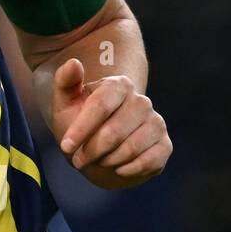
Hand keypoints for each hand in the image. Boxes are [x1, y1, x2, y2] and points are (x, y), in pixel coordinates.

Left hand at [49, 58, 171, 189]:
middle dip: (91, 150)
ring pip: (130, 148)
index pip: (100, 106)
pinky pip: (148, 161)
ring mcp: (156, 122)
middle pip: (114, 131)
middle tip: (78, 160)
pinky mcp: (165, 145)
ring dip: (107, 160)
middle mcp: (141, 101)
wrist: (100, 146)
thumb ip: (65, 81)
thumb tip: (73, 62)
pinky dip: (128, 169)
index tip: (65, 146)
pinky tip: (117, 168)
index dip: (81, 129)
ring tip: (97, 160)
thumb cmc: (79, 122)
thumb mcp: (65, 103)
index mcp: (118, 85)